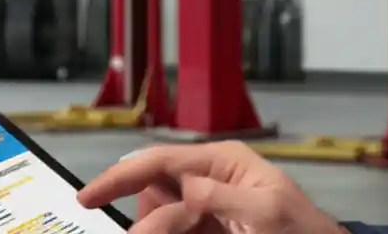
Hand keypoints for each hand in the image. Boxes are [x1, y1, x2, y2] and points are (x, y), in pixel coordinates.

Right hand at [77, 140, 349, 233]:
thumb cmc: (302, 230)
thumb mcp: (265, 211)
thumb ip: (219, 196)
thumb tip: (182, 186)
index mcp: (222, 163)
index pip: (159, 161)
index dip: (119, 176)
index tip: (85, 199)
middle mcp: (208, 182)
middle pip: (153, 194)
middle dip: (149, 220)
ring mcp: (206, 211)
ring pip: (159, 219)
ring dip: (158, 229)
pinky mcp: (205, 232)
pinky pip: (174, 229)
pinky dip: (164, 232)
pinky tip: (173, 233)